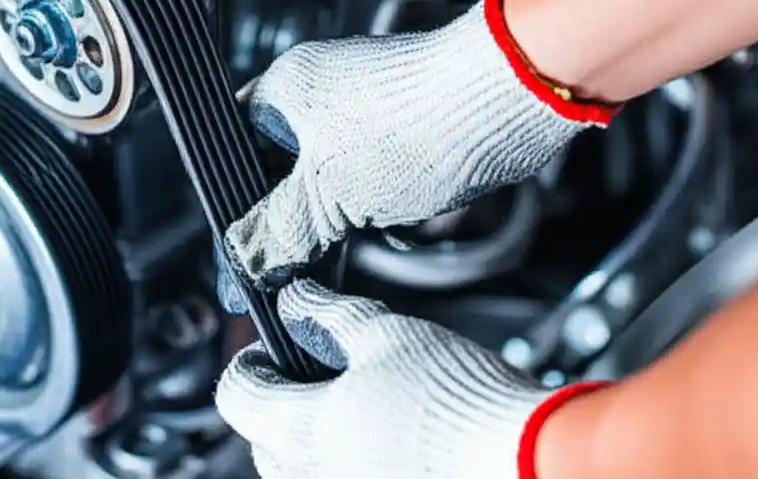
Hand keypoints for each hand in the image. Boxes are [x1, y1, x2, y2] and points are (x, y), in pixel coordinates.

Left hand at [216, 280, 593, 478]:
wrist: (522, 457)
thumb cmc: (459, 398)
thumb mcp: (386, 332)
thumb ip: (329, 313)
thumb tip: (296, 297)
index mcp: (304, 430)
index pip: (236, 396)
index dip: (247, 362)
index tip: (268, 348)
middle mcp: (315, 478)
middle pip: (262, 444)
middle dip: (276, 406)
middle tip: (310, 376)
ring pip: (299, 474)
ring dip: (309, 442)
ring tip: (351, 409)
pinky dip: (347, 465)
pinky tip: (381, 443)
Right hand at [223, 0, 611, 289]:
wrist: (506, 100)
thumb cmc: (414, 123)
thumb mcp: (327, 195)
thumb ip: (279, 232)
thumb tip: (248, 261)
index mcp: (284, 91)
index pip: (232, 151)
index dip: (233, 205)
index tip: (239, 253)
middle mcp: (320, 93)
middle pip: (283, 170)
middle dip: (293, 219)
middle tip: (290, 263)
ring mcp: (365, 110)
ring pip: (331, 179)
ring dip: (339, 218)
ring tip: (348, 244)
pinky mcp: (405, 129)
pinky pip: (373, 178)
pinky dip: (377, 207)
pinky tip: (391, 226)